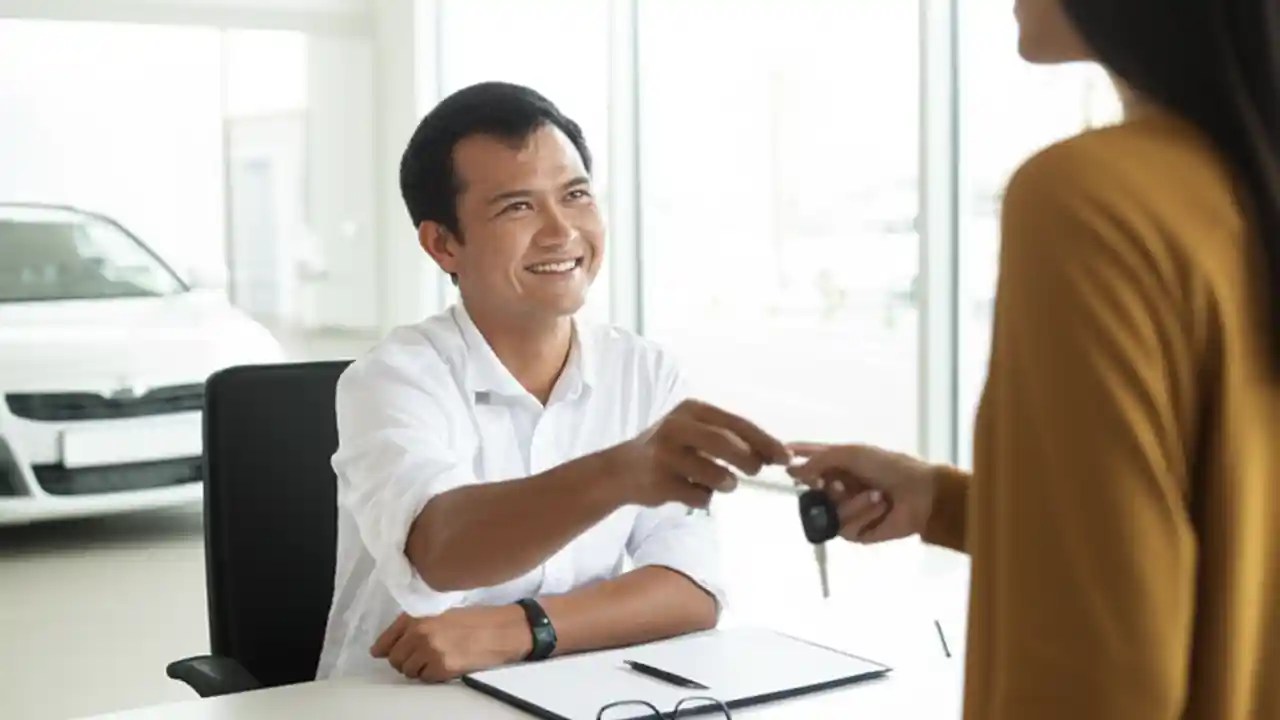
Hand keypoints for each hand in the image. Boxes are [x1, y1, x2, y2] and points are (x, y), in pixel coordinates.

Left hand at [371, 605, 531, 681]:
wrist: (500, 630)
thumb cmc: (473, 618)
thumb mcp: (440, 611)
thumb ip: (412, 624)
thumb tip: (382, 649)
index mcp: (417, 615)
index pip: (386, 639)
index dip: (384, 649)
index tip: (382, 653)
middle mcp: (419, 631)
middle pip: (395, 659)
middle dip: (405, 660)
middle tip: (421, 655)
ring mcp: (430, 650)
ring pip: (408, 671)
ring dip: (418, 668)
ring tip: (436, 658)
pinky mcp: (441, 667)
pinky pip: (425, 678)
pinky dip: (432, 675)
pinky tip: (445, 664)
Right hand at [610, 399, 789, 508]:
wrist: (622, 470)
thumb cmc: (670, 450)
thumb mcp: (697, 433)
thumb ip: (731, 440)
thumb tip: (773, 454)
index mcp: (693, 410)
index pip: (738, 424)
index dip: (765, 441)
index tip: (785, 458)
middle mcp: (678, 426)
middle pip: (726, 444)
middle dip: (748, 461)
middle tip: (755, 471)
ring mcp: (666, 453)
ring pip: (715, 475)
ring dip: (725, 484)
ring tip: (720, 483)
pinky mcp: (658, 480)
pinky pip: (698, 496)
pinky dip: (701, 498)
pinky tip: (689, 491)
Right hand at [788, 443, 937, 543]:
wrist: (922, 494)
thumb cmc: (889, 467)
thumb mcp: (852, 454)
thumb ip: (819, 460)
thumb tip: (791, 470)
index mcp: (840, 465)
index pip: (811, 462)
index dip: (796, 461)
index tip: (782, 460)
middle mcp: (840, 488)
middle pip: (812, 492)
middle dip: (825, 488)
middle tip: (837, 485)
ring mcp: (847, 511)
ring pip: (828, 512)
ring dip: (852, 503)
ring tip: (875, 495)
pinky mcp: (857, 532)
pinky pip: (845, 528)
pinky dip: (863, 515)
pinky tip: (880, 508)